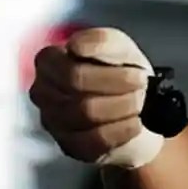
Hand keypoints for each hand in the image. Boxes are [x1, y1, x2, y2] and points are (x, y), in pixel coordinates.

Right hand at [28, 27, 161, 167]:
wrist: (143, 110)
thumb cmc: (124, 74)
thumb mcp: (120, 48)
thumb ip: (101, 41)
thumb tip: (76, 46)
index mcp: (50, 62)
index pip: (71, 70)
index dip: (110, 74)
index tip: (137, 74)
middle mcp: (44, 92)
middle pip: (78, 91)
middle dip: (119, 88)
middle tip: (142, 88)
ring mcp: (53, 122)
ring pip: (85, 114)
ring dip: (123, 107)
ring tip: (140, 104)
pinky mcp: (69, 146)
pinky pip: (93, 141)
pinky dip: (122, 130)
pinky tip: (135, 123)